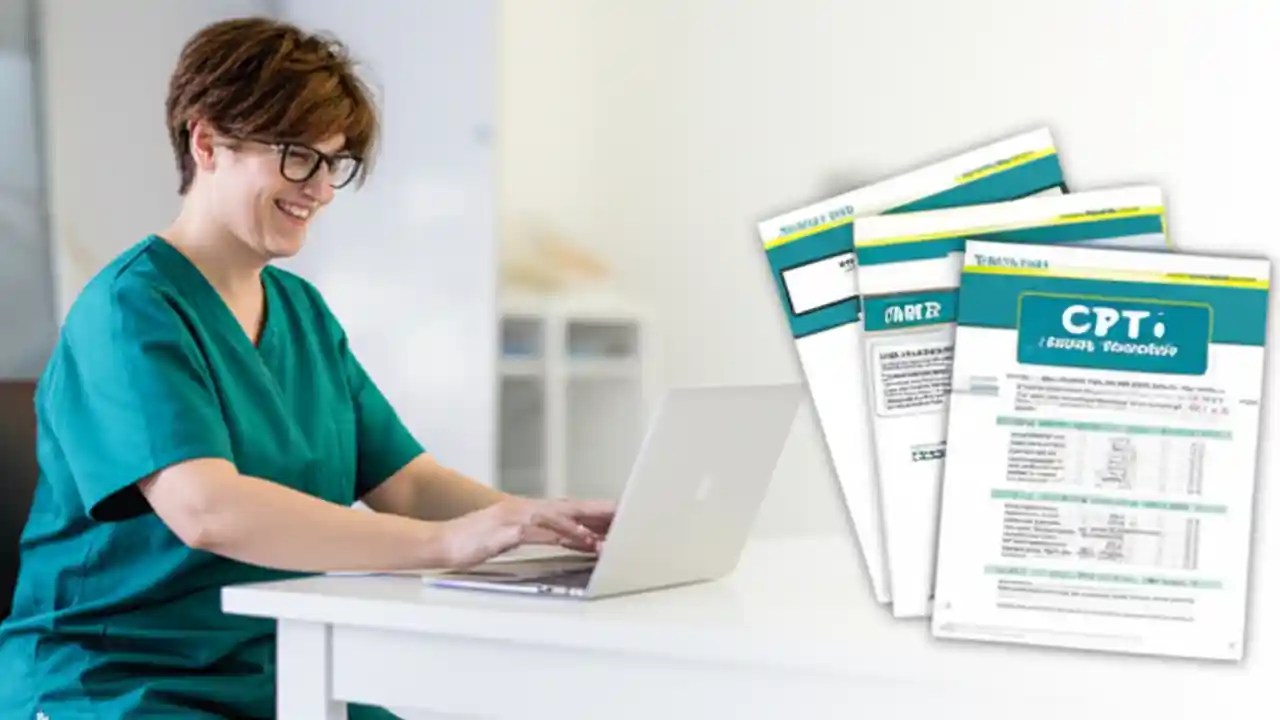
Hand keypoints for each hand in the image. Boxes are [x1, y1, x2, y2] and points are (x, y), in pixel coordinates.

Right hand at [443, 496, 616, 568]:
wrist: (441, 542)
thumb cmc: (472, 543)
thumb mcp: (510, 538)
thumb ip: (538, 536)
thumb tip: (566, 541)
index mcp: (528, 511)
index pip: (569, 509)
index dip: (595, 512)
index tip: (620, 515)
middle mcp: (526, 508)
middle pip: (572, 507)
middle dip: (601, 511)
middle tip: (629, 514)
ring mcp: (518, 516)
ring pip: (562, 517)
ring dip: (588, 525)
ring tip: (612, 534)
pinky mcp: (509, 529)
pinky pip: (543, 532)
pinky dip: (565, 535)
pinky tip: (581, 541)